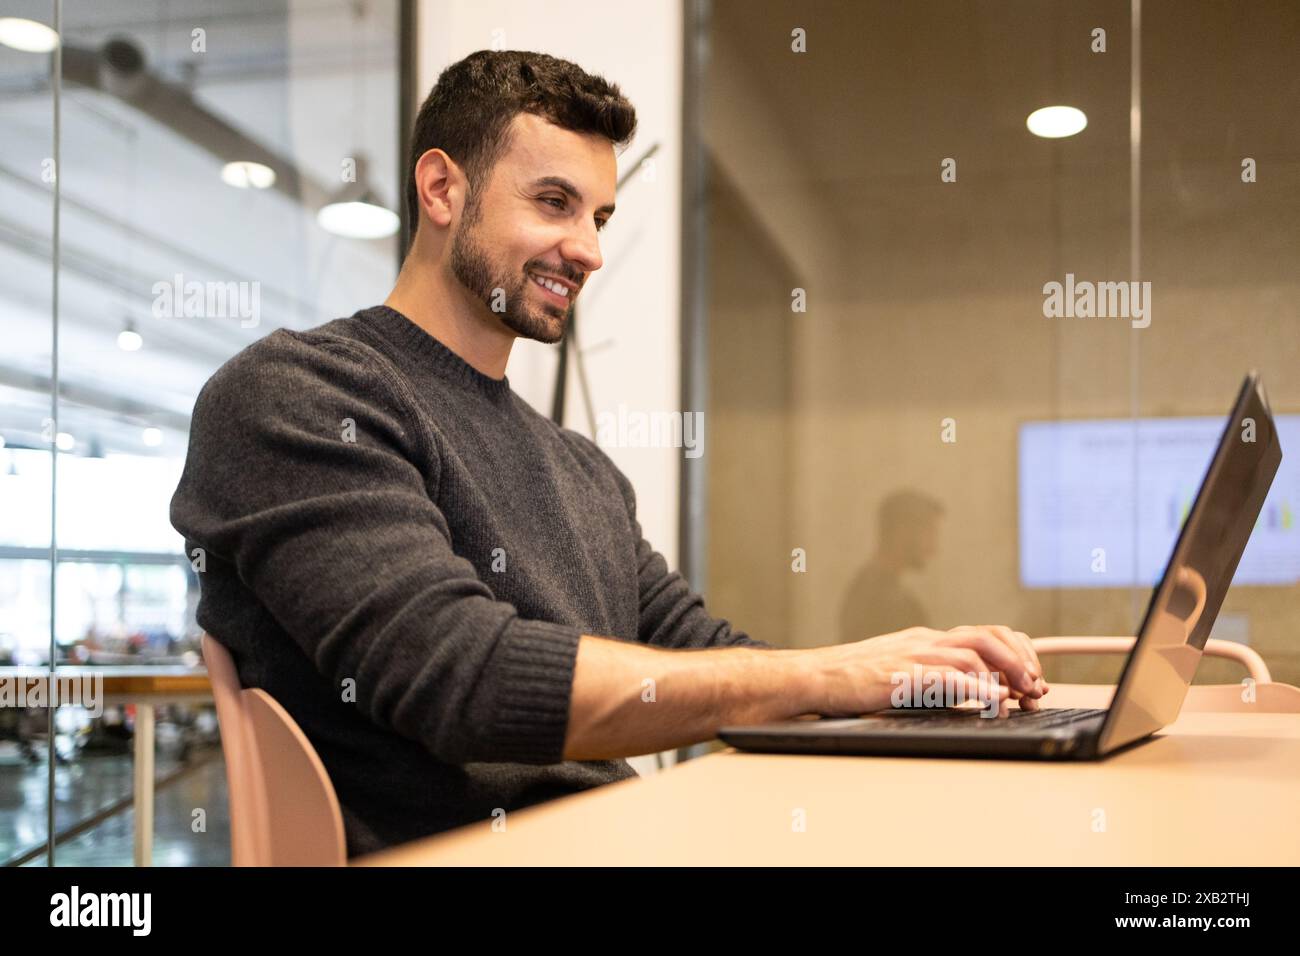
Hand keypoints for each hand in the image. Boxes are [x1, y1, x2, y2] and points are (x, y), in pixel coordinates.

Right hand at [801, 625, 1048, 717]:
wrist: (815, 676)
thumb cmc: (851, 679)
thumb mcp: (900, 671)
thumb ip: (934, 677)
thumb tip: (973, 691)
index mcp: (925, 639)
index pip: (983, 633)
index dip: (1015, 651)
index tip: (1031, 675)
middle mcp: (924, 640)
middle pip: (987, 636)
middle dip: (1019, 659)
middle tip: (1036, 686)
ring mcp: (913, 654)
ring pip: (973, 653)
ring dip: (1006, 675)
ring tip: (1022, 696)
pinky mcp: (903, 674)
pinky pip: (949, 676)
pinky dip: (978, 686)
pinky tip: (996, 699)